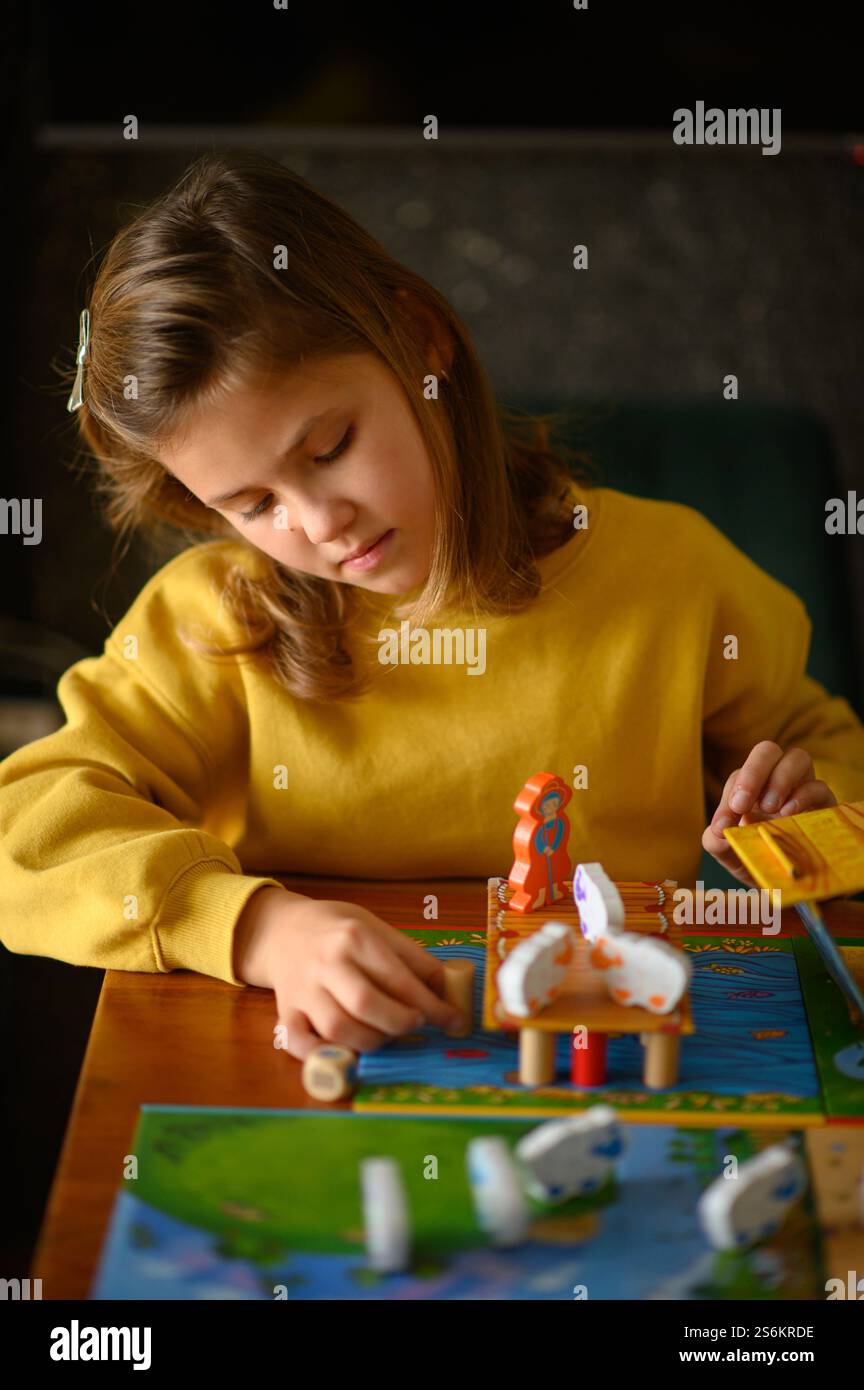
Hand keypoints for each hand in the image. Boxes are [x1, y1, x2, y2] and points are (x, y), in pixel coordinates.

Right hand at [234, 887, 463, 1058]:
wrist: (283, 930)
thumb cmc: (339, 931)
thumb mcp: (378, 929)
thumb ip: (412, 959)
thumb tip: (449, 990)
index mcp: (355, 937)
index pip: (398, 979)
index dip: (430, 1005)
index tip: (452, 1020)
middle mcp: (326, 963)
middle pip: (366, 1004)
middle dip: (400, 1023)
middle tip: (416, 1024)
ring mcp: (302, 990)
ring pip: (336, 1028)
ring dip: (371, 1041)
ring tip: (386, 1034)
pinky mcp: (285, 1011)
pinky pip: (298, 1043)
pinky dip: (323, 1055)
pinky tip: (347, 1053)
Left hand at [702, 740, 835, 886]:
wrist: (781, 881)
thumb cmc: (753, 858)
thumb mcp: (728, 852)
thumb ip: (715, 840)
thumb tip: (720, 829)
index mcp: (750, 788)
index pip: (739, 776)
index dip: (730, 795)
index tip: (723, 824)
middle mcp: (776, 781)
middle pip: (767, 751)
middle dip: (753, 772)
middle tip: (742, 805)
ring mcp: (802, 789)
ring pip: (798, 758)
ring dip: (780, 779)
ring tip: (770, 808)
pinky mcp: (824, 806)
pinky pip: (820, 787)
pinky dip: (803, 796)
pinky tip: (788, 815)